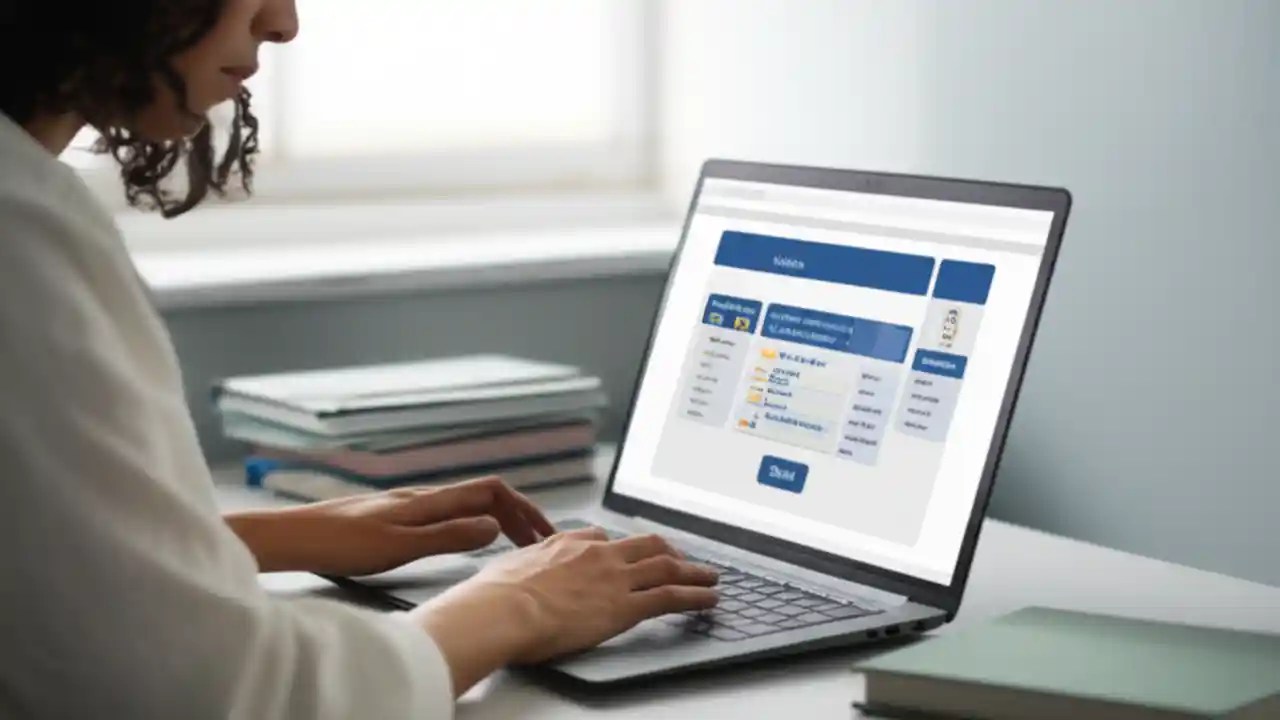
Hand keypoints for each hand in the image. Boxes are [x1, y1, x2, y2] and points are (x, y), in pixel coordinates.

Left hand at [224, 476, 555, 575]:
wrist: (291, 536)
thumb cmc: (340, 543)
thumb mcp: (399, 544)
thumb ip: (447, 535)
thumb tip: (494, 527)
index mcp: (428, 500)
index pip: (491, 491)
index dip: (523, 507)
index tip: (544, 532)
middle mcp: (421, 496)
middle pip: (483, 496)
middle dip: (518, 515)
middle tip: (539, 543)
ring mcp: (406, 504)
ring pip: (465, 505)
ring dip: (497, 520)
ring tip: (513, 545)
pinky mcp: (392, 517)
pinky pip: (447, 514)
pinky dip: (471, 525)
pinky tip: (465, 543)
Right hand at [411, 527, 718, 693]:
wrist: (502, 610)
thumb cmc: (493, 596)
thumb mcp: (505, 569)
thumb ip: (519, 570)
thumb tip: (508, 579)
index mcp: (566, 543)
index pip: (601, 539)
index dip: (619, 549)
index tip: (625, 555)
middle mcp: (597, 554)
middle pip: (644, 544)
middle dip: (666, 550)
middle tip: (679, 558)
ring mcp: (615, 577)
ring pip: (666, 566)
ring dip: (693, 571)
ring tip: (710, 577)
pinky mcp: (626, 605)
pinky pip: (671, 596)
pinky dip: (695, 596)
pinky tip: (709, 599)